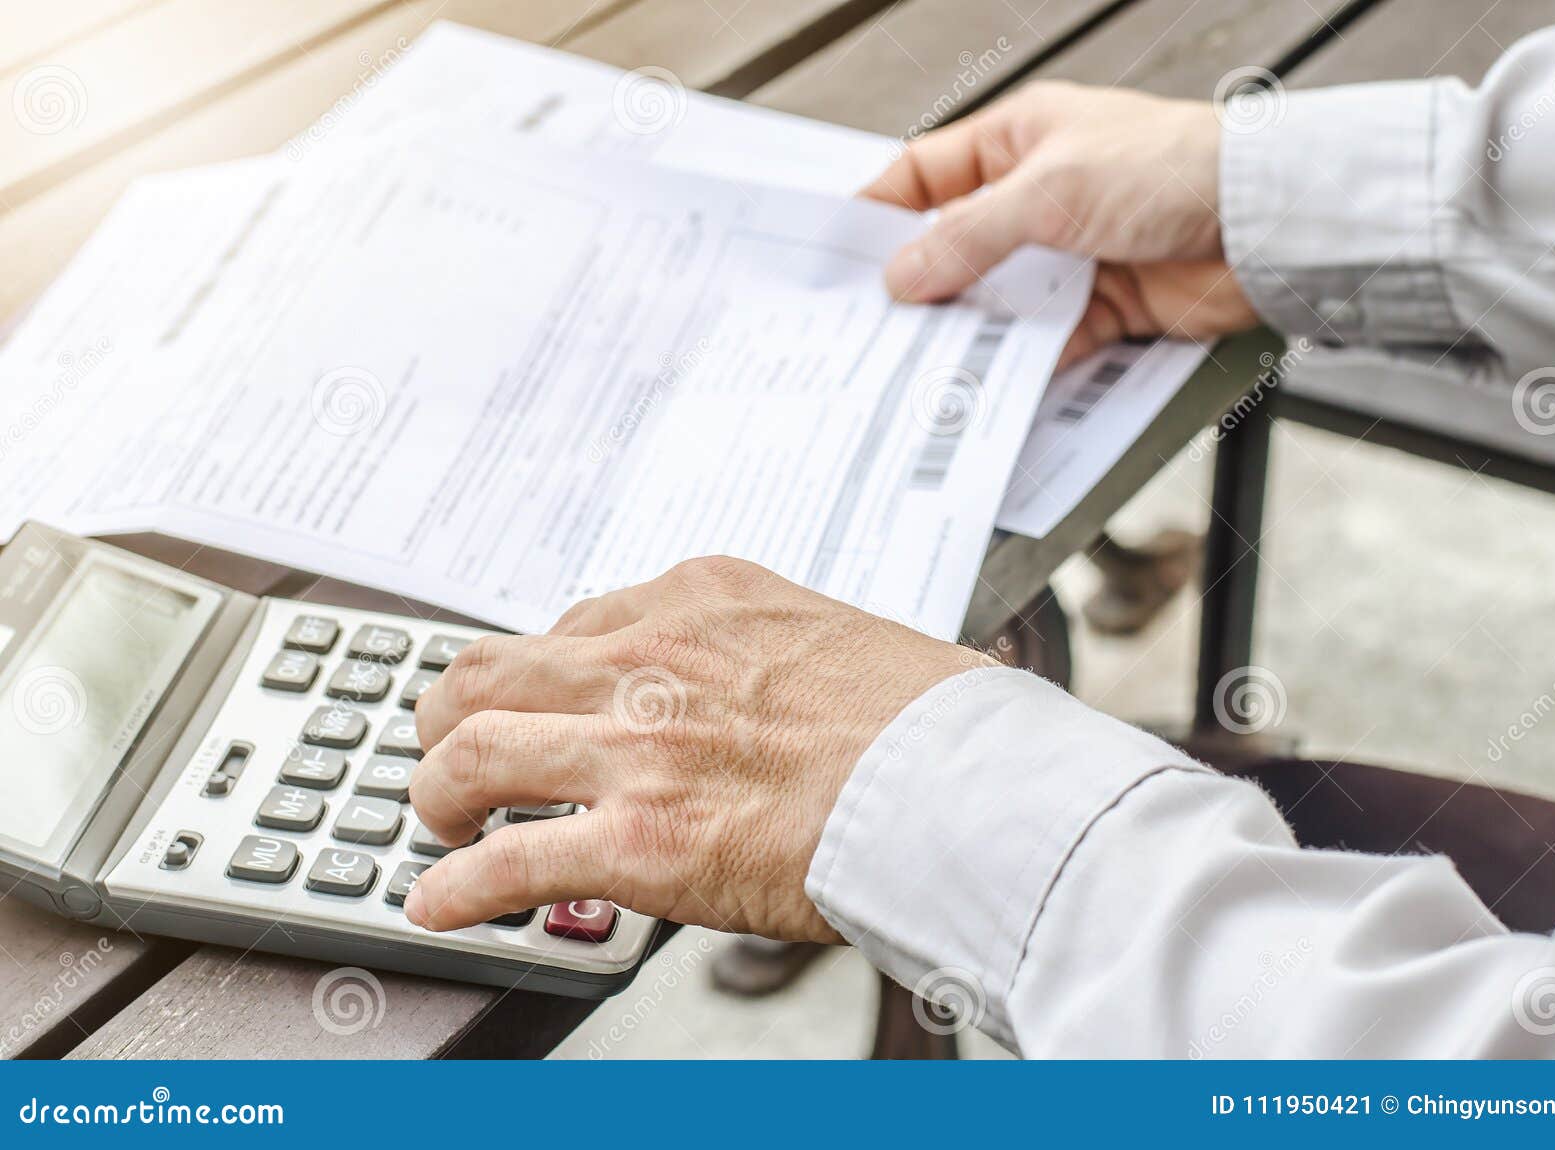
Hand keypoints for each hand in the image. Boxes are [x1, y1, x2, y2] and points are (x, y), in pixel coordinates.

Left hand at [405, 557, 987, 941]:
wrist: (967, 783)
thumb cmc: (927, 716)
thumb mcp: (827, 635)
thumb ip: (756, 654)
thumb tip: (740, 699)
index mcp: (699, 600)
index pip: (575, 622)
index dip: (541, 675)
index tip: (536, 702)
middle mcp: (650, 657)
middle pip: (488, 671)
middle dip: (451, 718)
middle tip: (451, 754)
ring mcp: (639, 746)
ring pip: (470, 753)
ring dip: (435, 793)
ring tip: (441, 824)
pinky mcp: (643, 841)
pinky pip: (506, 863)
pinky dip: (454, 887)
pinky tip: (438, 904)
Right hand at [862, 81, 1257, 360]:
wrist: (1265, 221)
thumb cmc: (1171, 169)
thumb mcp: (1048, 191)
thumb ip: (970, 237)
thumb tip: (904, 274)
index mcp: (1019, 141)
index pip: (926, 175)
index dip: (881, 213)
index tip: (839, 256)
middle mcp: (1038, 198)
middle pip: (956, 248)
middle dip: (919, 287)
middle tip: (870, 325)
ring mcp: (1068, 256)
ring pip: (997, 302)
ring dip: (967, 332)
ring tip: (919, 365)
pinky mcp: (1102, 308)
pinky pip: (1045, 343)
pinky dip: (1020, 365)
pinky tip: (988, 385)